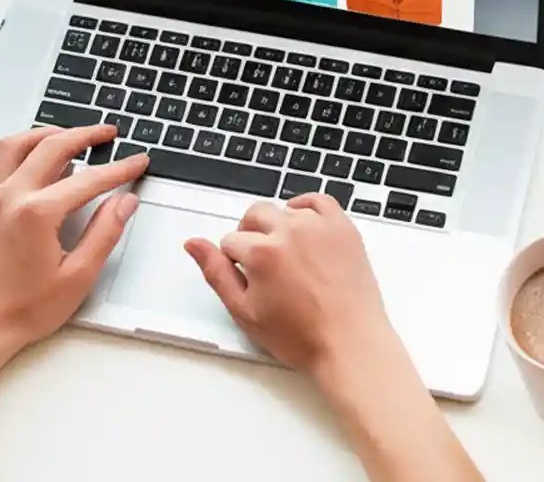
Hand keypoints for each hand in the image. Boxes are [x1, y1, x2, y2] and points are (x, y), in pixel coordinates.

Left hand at [0, 126, 148, 388]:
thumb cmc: (21, 309)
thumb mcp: (79, 275)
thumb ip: (105, 232)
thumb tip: (124, 202)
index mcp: (37, 214)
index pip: (90, 179)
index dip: (120, 168)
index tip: (137, 162)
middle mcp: (9, 199)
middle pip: (51, 147)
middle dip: (85, 135)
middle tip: (108, 133)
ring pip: (14, 145)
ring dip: (45, 133)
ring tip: (69, 133)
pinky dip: (7, 147)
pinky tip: (21, 150)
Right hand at [186, 195, 482, 480]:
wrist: (349, 342)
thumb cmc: (301, 335)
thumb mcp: (244, 311)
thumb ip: (216, 273)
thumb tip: (194, 244)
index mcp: (262, 252)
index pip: (230, 242)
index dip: (233, 261)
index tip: (246, 278)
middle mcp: (290, 231)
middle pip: (254, 215)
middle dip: (249, 235)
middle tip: (259, 263)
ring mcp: (320, 227)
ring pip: (284, 208)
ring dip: (277, 223)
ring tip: (284, 253)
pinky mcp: (344, 229)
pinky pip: (320, 201)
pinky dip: (307, 206)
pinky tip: (302, 223)